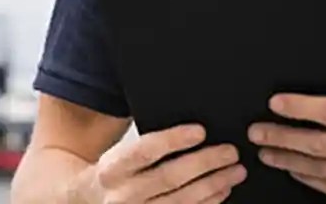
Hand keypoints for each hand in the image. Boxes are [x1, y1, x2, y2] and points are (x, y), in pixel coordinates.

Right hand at [88, 123, 246, 202]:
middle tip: (230, 151)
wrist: (90, 203)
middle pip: (169, 177)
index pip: (145, 151)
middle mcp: (122, 195)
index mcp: (112, 168)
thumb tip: (193, 128)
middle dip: (205, 162)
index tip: (200, 130)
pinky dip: (208, 203)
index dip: (173, 140)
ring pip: (182, 201)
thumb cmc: (114, 174)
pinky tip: (222, 190)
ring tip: (235, 170)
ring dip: (214, 184)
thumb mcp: (119, 155)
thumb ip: (148, 144)